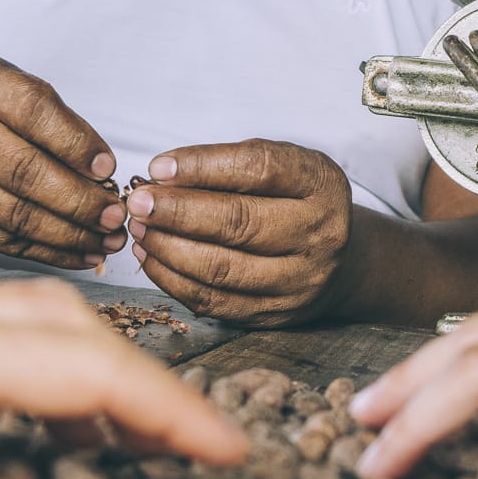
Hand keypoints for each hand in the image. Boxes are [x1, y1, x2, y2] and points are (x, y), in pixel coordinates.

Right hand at [0, 55, 128, 267]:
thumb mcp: (15, 93)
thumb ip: (57, 121)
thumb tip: (103, 175)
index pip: (31, 110)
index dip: (74, 142)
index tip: (108, 168)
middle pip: (21, 170)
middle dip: (77, 199)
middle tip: (115, 214)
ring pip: (13, 215)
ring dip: (69, 233)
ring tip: (107, 240)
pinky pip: (4, 243)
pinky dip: (50, 252)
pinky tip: (82, 254)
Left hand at [125, 139, 352, 327]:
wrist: (339, 262)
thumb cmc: (294, 201)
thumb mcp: (281, 168)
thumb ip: (231, 165)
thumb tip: (162, 177)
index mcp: (320, 183)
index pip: (259, 168)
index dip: (203, 166)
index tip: (159, 166)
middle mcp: (318, 233)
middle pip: (239, 223)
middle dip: (177, 212)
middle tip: (138, 202)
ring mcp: (299, 280)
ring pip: (222, 268)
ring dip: (168, 248)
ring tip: (139, 229)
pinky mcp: (275, 313)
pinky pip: (215, 301)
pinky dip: (174, 280)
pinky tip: (151, 258)